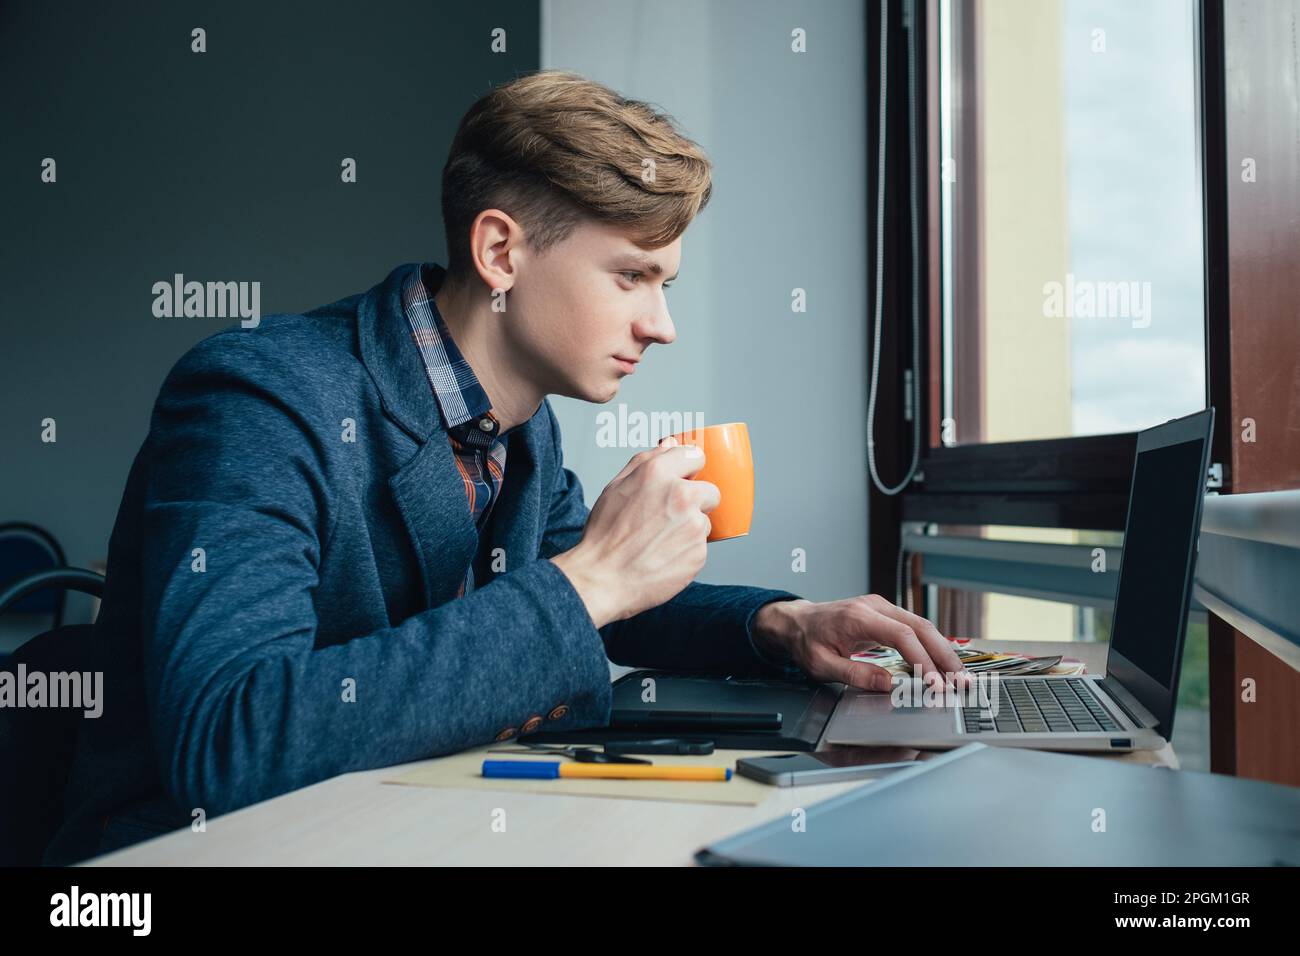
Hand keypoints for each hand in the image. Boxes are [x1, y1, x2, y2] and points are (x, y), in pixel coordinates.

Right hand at [551, 436, 717, 628]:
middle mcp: (680, 495)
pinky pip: (700, 548)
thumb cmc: (604, 535)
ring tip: (660, 541)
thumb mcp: (616, 488)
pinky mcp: (699, 553)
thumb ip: (646, 461)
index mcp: (657, 473)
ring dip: (690, 529)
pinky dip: (687, 552)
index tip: (686, 478)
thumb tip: (670, 444)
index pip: (695, 455)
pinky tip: (663, 556)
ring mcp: (693, 525)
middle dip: (697, 501)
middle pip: (711, 490)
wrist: (602, 579)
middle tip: (671, 517)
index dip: (689, 469)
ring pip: (704, 522)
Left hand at [754, 595, 971, 692]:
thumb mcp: (823, 665)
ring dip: (942, 651)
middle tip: (961, 682)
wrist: (796, 622)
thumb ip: (856, 674)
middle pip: (920, 627)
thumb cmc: (807, 642)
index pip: (902, 635)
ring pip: (922, 626)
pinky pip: (915, 628)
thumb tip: (889, 684)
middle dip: (944, 656)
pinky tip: (942, 664)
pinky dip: (931, 646)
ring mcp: (882, 607)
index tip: (934, 683)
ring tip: (958, 677)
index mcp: (858, 617)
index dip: (922, 660)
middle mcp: (874, 607)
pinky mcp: (886, 614)